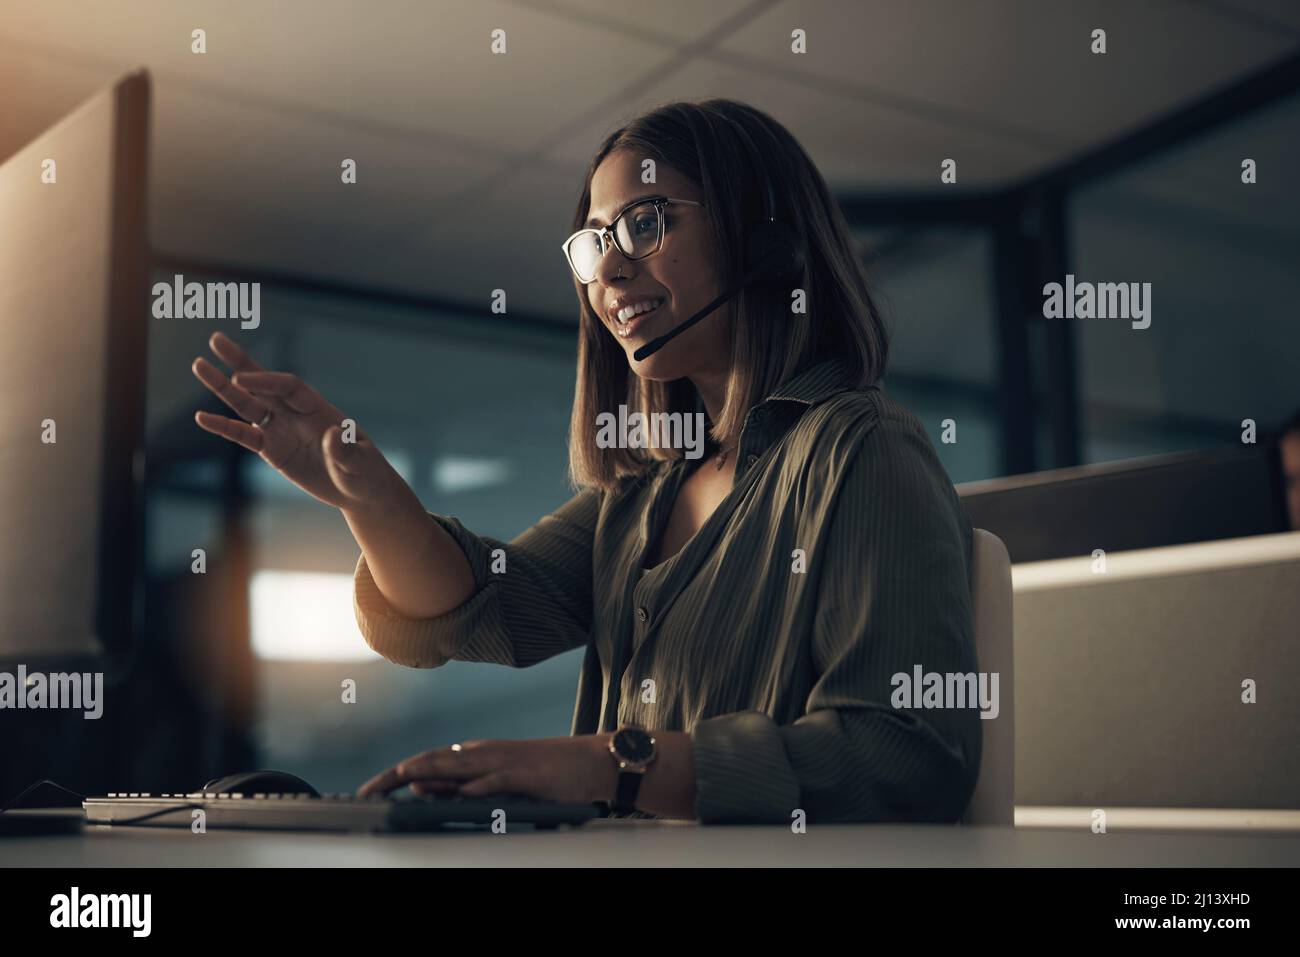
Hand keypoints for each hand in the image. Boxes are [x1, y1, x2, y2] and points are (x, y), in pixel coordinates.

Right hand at [191, 331, 401, 510]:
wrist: (360, 491)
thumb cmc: (366, 472)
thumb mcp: (360, 463)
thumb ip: (346, 449)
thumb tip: (335, 434)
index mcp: (319, 410)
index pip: (289, 387)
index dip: (267, 381)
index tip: (242, 379)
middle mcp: (296, 414)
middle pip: (264, 383)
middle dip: (241, 362)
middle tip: (216, 339)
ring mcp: (282, 430)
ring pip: (247, 404)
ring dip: (223, 387)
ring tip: (199, 365)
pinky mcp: (272, 450)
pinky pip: (244, 435)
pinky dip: (223, 427)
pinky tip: (202, 417)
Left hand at [357, 735, 616, 805]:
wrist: (590, 761)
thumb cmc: (545, 774)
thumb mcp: (495, 779)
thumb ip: (460, 784)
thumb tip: (420, 787)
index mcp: (474, 755)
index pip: (425, 763)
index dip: (394, 776)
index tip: (366, 790)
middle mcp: (483, 754)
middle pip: (432, 762)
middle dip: (397, 775)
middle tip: (367, 790)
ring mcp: (505, 762)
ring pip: (459, 765)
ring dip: (429, 771)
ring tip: (401, 777)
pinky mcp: (527, 774)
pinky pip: (499, 780)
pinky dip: (479, 785)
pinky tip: (462, 792)